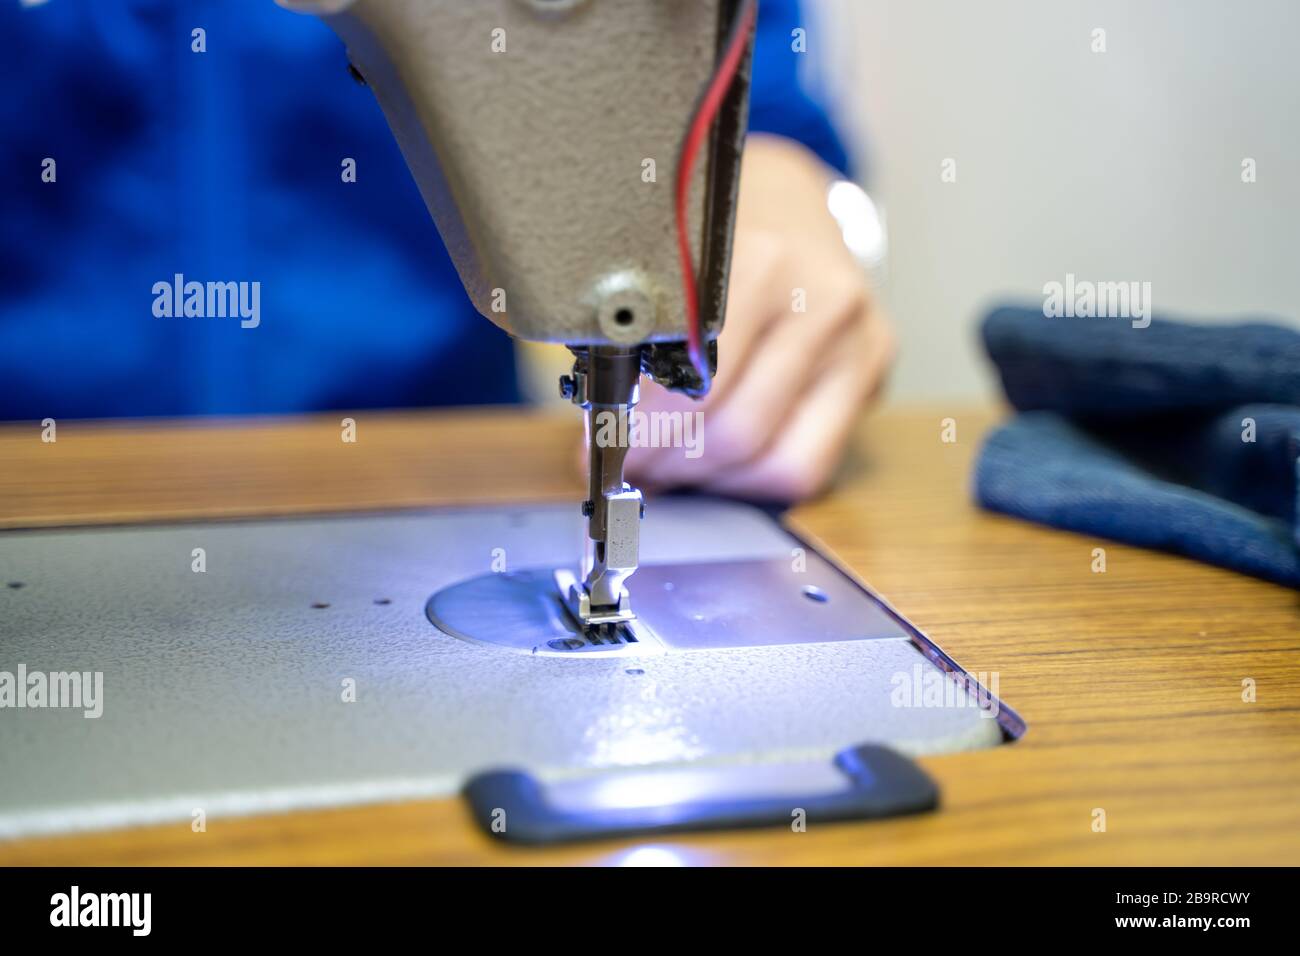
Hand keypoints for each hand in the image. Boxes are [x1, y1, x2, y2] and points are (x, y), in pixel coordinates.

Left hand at [625, 134, 894, 500]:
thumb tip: (601, 433)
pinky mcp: (874, 364)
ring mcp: (857, 336)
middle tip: (632, 464)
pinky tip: (718, 462)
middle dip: (669, 461)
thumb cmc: (705, 236)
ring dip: (707, 477)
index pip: (696, 385)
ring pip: (772, 459)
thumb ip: (633, 341)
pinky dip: (752, 481)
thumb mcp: (659, 267)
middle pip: (735, 430)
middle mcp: (819, 298)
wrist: (783, 193)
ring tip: (668, 463)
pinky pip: (806, 463)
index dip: (641, 432)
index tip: (602, 447)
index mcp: (760, 260)